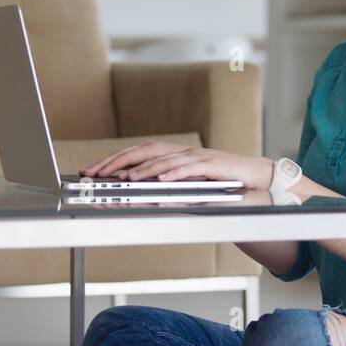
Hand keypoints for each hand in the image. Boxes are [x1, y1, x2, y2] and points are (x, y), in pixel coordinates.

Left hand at [82, 142, 270, 187]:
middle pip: (144, 150)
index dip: (114, 160)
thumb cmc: (220, 184)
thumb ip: (166, 187)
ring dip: (143, 169)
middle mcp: (182, 151)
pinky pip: (189, 167)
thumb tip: (137, 195)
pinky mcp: (211, 164)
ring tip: (125, 179)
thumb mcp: (188, 186)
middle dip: (118, 162)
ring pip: (164, 159)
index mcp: (174, 155)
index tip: (92, 171)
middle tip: (98, 173)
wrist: (253, 178)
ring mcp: (197, 156)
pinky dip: (173, 173)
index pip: (137, 152)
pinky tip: (160, 180)